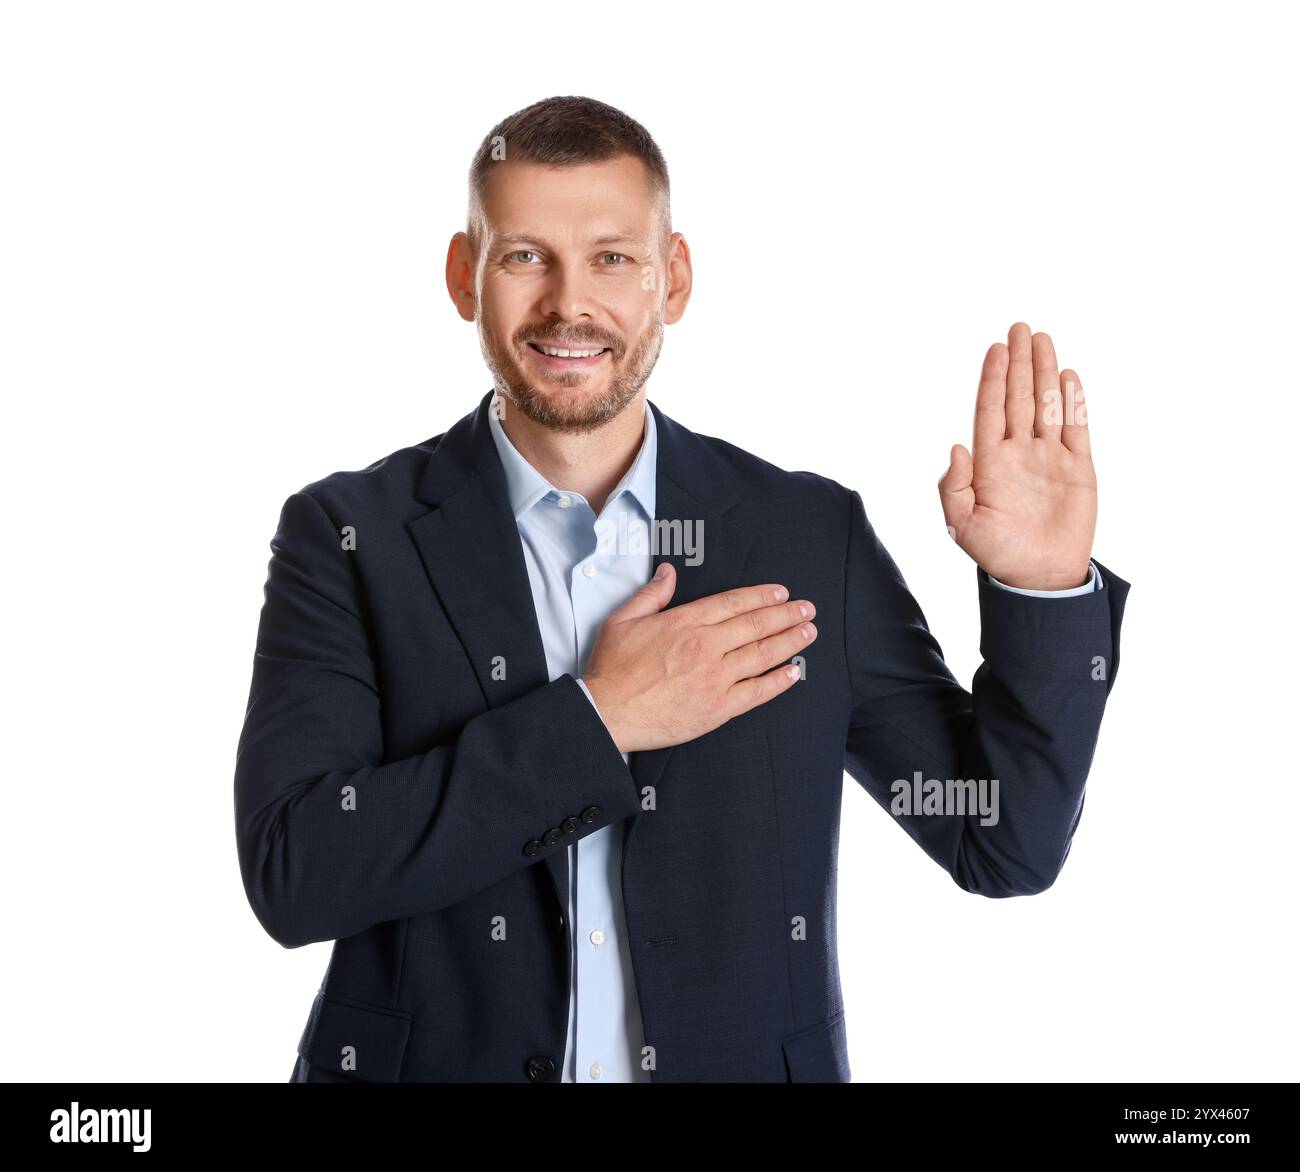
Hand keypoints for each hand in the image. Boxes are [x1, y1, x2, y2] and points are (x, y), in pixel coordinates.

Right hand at [583, 563, 817, 751]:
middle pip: (756, 625)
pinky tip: (793, 672)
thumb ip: (651, 594)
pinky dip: (778, 681)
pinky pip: (756, 692)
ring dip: (789, 641)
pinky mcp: (718, 707)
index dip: (762, 596)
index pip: (734, 603)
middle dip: (786, 615)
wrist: (606, 712)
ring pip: (762, 655)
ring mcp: (715, 678)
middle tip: (808, 609)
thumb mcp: (622, 620)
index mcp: (685, 622)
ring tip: (809, 632)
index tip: (782, 593)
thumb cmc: (612, 668)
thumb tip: (668, 572)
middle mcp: (706, 647)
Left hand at [938, 321, 1096, 589]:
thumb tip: (956, 447)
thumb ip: (952, 487)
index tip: (995, 349)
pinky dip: (1074, 403)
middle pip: (1019, 398)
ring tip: (1042, 340)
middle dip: (1019, 363)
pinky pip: (1076, 428)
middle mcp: (1019, 453)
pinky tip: (1068, 377)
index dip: (993, 379)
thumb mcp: (961, 525)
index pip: (990, 410)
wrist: (1039, 578)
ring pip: (1048, 405)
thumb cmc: (997, 554)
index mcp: (990, 462)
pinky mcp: (1078, 469)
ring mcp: (1049, 458)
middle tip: (1019, 327)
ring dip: (1045, 372)